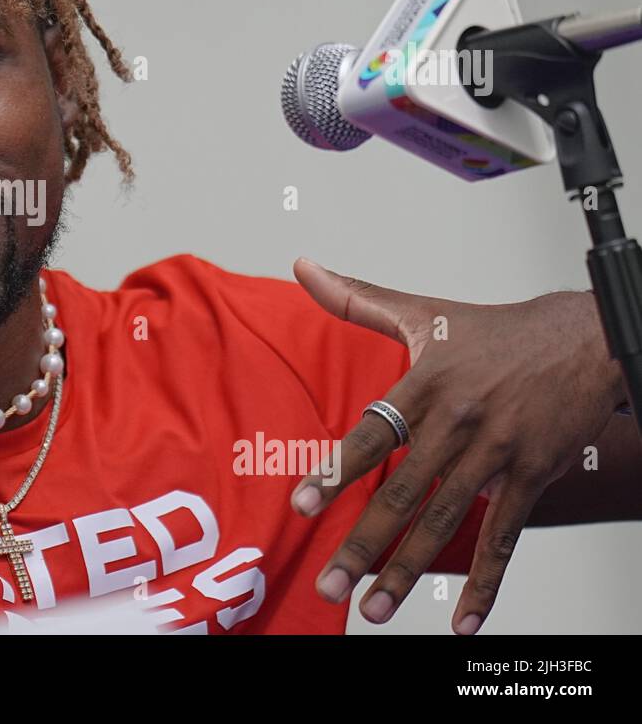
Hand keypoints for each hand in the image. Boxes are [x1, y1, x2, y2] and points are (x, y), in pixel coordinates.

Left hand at [286, 258, 620, 633]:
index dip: (336, 471)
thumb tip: (302, 266)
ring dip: (409, 570)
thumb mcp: (424, 312)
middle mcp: (458, 422)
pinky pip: (504, 536)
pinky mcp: (531, 476)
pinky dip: (487, 582)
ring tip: (373, 608)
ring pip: (446, 521)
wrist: (583, 339)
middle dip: (363, 544)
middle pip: (403, 493)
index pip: (372, 434)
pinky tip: (463, 619)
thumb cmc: (494, 332)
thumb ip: (358, 298)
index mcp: (425, 384)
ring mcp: (497, 453)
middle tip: (329, 585)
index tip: (303, 506)